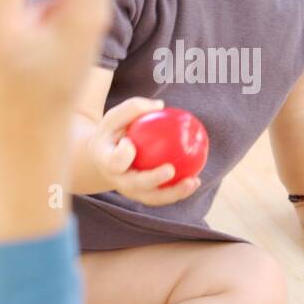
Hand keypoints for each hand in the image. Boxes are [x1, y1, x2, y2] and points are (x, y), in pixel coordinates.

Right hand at [87, 97, 202, 205]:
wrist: (107, 157)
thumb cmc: (114, 132)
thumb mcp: (116, 117)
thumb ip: (133, 108)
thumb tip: (160, 106)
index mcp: (107, 162)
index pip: (114, 162)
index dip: (122, 156)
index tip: (130, 142)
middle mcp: (119, 181)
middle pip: (135, 185)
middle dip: (153, 180)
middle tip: (170, 170)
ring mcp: (132, 191)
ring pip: (153, 197)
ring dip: (174, 193)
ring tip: (193, 181)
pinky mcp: (145, 195)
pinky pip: (164, 196)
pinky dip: (180, 190)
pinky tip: (196, 180)